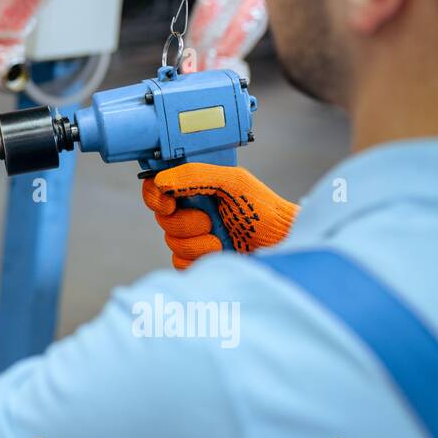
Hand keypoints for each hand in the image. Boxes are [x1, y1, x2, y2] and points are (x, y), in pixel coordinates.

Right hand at [141, 162, 299, 268]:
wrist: (282, 244)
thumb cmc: (263, 209)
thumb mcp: (233, 181)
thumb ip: (196, 175)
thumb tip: (161, 181)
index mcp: (195, 189)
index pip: (158, 189)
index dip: (155, 196)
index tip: (167, 203)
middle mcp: (192, 212)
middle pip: (163, 218)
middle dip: (186, 222)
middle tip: (210, 220)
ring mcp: (194, 238)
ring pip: (172, 242)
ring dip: (197, 242)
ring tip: (222, 239)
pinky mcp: (199, 261)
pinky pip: (180, 262)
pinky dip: (199, 258)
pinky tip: (220, 253)